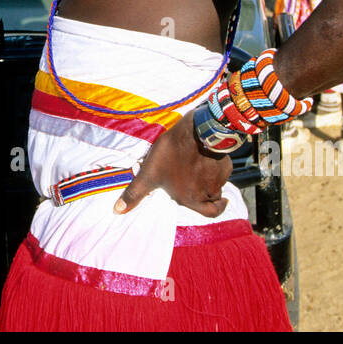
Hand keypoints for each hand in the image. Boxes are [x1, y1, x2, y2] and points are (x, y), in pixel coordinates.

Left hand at [114, 111, 231, 217]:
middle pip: (213, 198)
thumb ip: (135, 193)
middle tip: (200, 184)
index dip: (214, 209)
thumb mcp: (149, 174)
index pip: (211, 213)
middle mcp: (208, 191)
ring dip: (210, 178)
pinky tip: (206, 156)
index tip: (217, 203)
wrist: (197, 131)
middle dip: (209, 194)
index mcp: (192, 199)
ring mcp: (219, 176)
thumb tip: (117, 211)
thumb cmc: (172, 154)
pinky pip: (222, 168)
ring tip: (198, 166)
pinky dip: (216, 165)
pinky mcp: (225, 161)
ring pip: (217, 183)